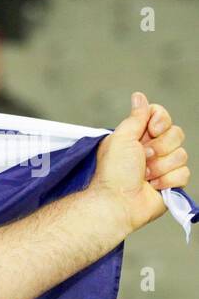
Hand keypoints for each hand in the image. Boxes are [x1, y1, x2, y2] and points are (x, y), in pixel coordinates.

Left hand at [91, 91, 187, 233]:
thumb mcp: (121, 138)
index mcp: (138, 136)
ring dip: (160, 166)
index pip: (161, 116)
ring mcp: (162, 166)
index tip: (150, 130)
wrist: (117, 202)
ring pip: (182, 154)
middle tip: (142, 158)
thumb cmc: (113, 172)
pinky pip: (184, 173)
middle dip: (159, 147)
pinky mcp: (171, 183)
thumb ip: (135, 117)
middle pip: (176, 134)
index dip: (160, 121)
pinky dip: (166, 180)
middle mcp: (151, 149)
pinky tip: (152, 186)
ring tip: (144, 175)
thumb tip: (139, 96)